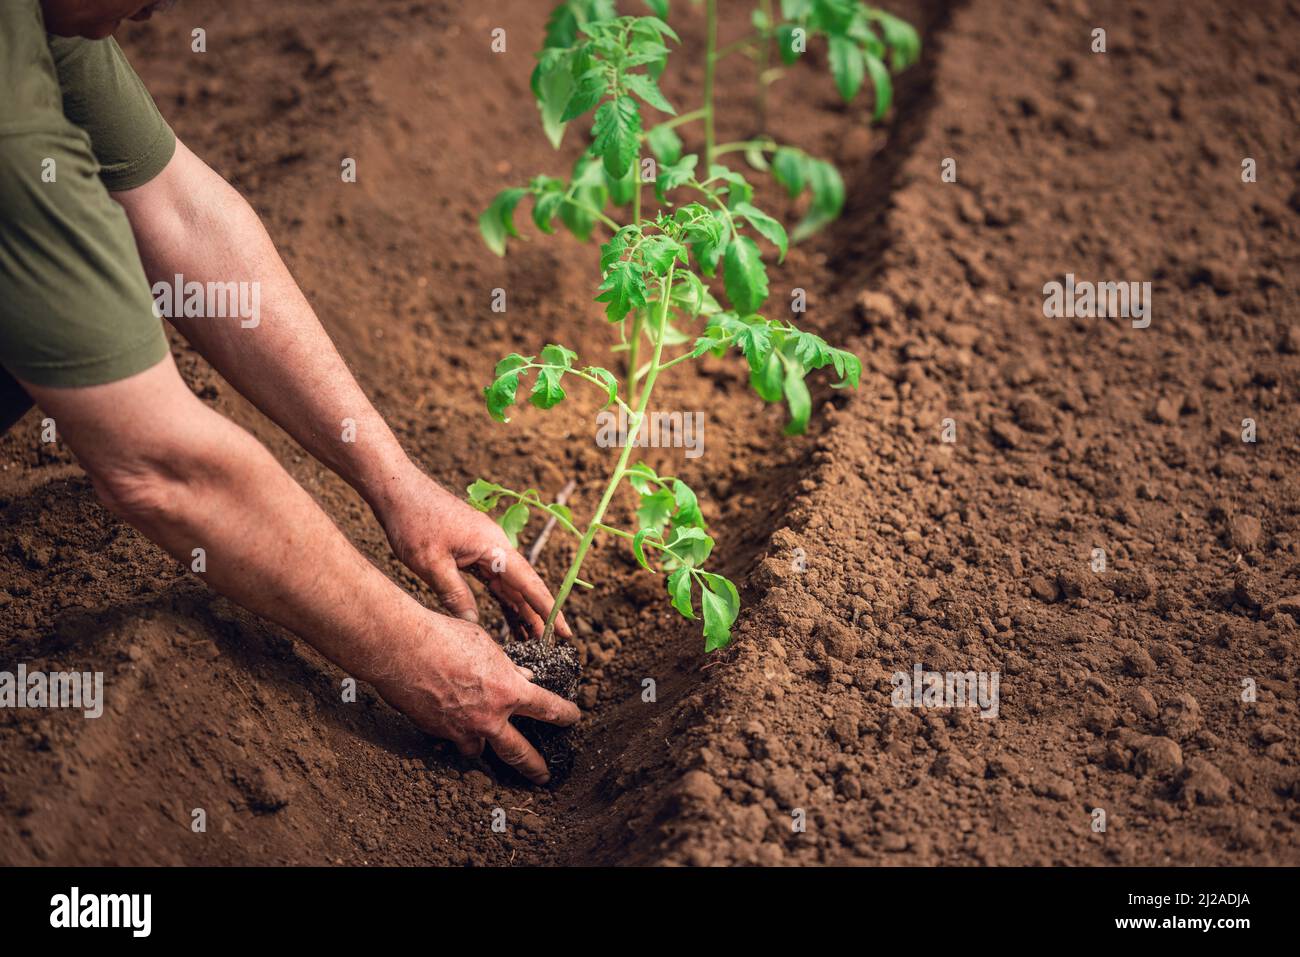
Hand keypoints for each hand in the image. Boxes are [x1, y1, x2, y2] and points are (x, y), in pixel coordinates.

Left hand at [372, 465, 571, 640]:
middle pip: (524, 585)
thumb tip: (473, 624)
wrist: (398, 491)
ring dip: (521, 609)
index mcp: (493, 546)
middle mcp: (496, 546)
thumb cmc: (414, 522)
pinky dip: (503, 598)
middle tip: (550, 645)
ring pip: (510, 584)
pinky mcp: (472, 550)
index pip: (529, 583)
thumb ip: (455, 594)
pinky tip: (509, 617)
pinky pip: (495, 579)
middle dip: (538, 615)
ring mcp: (485, 547)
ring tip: (532, 639)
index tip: (564, 631)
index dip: (548, 609)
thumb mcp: (431, 564)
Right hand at [375, 613, 579, 783]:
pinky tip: (449, 719)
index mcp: (508, 691)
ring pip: (477, 749)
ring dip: (482, 746)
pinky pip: (449, 737)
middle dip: (534, 766)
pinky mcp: (435, 731)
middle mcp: (487, 717)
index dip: (564, 715)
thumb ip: (505, 666)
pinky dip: (453, 731)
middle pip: (518, 752)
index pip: (547, 709)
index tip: (573, 718)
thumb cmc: (444, 637)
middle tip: (543, 776)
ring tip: (485, 743)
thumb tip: (521, 676)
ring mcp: (460, 729)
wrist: (400, 648)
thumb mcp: (485, 644)